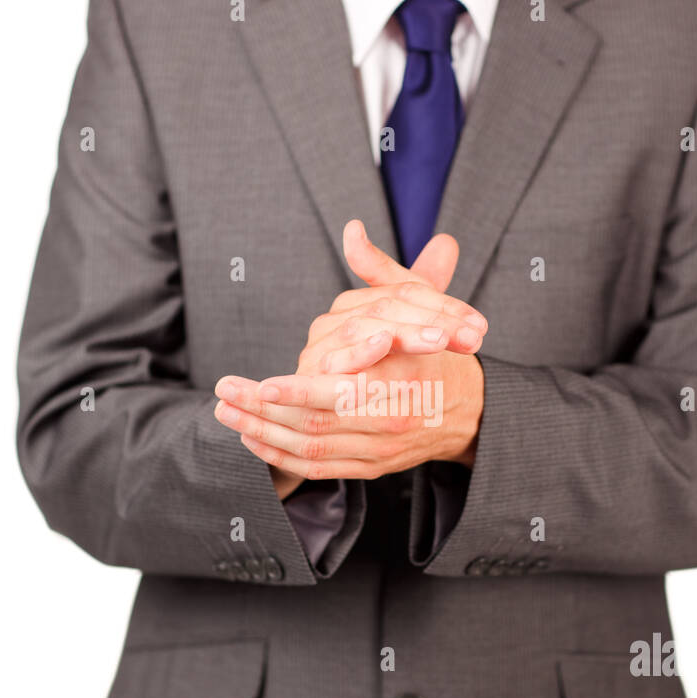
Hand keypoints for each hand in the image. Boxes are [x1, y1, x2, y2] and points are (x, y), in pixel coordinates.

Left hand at [214, 221, 486, 490]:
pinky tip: (252, 439)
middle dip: (263, 410)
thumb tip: (352, 229)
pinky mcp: (369, 467)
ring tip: (226, 412)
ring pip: (310, 448)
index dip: (298, 391)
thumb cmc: (441, 352)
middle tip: (223, 392)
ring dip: (262, 432)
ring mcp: (378, 449)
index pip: (342, 393)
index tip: (263, 383)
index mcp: (401, 383)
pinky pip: (318, 468)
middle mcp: (388, 422)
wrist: (473, 410)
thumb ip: (381, 271)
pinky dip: (282, 456)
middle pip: (315, 424)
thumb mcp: (421, 304)